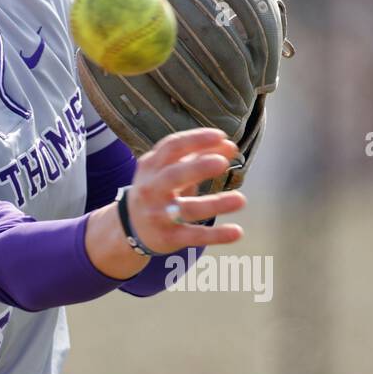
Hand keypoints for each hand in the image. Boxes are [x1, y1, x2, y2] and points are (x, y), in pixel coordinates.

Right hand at [125, 127, 246, 254]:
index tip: (221, 136)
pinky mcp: (168, 238)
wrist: (131, 228)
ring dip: (214, 204)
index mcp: (151, 166)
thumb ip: (199, 156)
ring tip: (241, 200)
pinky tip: (237, 231)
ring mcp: (158, 214)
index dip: (195, 140)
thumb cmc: (159, 190)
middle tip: (222, 162)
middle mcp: (151, 189)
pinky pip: (194, 236)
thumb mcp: (171, 170)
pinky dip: (216, 235)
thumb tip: (230, 146)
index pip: (171, 147)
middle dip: (197, 168)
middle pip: (173, 176)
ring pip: (186, 209)